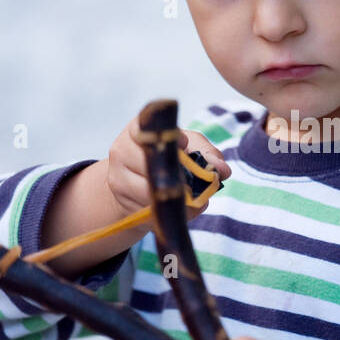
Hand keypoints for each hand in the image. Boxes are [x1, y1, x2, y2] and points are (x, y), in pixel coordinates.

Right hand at [41, 114, 230, 277]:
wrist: (138, 184)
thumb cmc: (169, 159)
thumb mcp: (191, 148)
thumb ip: (208, 155)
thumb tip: (222, 170)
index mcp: (139, 127)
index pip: (148, 128)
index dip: (168, 139)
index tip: (184, 147)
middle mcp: (121, 148)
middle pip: (147, 163)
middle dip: (174, 177)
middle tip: (192, 185)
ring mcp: (117, 176)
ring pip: (147, 192)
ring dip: (172, 199)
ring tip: (188, 199)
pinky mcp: (120, 200)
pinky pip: (146, 210)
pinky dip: (166, 212)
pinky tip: (174, 208)